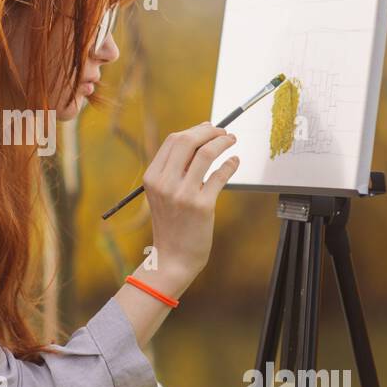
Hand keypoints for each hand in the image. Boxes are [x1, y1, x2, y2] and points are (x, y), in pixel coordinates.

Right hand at [141, 122, 239, 292]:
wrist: (173, 258)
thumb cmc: (171, 225)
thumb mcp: (163, 194)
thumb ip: (175, 170)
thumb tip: (198, 140)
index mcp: (152, 177)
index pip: (173, 141)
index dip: (194, 130)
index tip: (208, 128)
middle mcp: (164, 183)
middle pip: (187, 141)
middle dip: (209, 131)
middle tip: (224, 132)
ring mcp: (182, 194)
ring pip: (205, 153)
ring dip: (222, 142)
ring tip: (232, 141)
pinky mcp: (202, 206)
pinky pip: (219, 175)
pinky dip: (230, 164)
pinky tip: (234, 162)